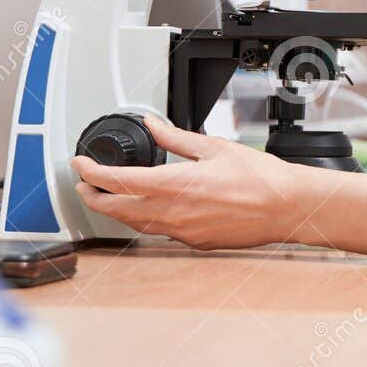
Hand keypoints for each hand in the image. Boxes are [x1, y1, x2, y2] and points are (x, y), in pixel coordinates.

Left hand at [72, 115, 298, 248]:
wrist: (285, 208)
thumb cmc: (259, 178)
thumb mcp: (213, 147)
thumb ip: (175, 137)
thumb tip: (152, 124)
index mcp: (175, 184)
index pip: (117, 181)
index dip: (92, 173)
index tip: (80, 164)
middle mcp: (173, 212)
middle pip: (116, 209)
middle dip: (93, 197)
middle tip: (83, 184)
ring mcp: (182, 232)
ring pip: (134, 224)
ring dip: (115, 210)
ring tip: (106, 198)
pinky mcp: (193, 242)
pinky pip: (158, 231)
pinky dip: (143, 219)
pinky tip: (145, 209)